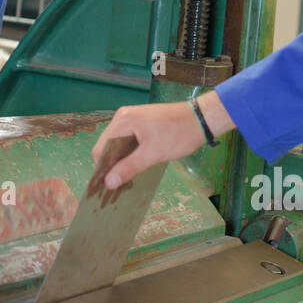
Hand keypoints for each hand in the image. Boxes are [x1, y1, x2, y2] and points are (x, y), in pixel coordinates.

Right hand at [91, 96, 233, 189]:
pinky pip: (126, 139)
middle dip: (111, 164)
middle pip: (107, 145)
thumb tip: (109, 182)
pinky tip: (135, 163)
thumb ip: (130, 167)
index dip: (103, 168)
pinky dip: (128, 152)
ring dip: (120, 159)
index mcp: (123, 121)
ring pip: (117, 143)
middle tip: (119, 184)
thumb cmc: (179, 135)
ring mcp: (131, 117)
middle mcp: (123, 116)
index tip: (108, 186)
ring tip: (127, 176)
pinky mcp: (140, 121)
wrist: (201, 118)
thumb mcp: (153, 154)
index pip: (101, 148)